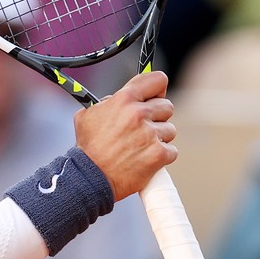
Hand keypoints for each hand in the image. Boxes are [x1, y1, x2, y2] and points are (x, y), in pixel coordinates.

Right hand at [74, 71, 175, 199]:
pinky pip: (172, 150)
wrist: (89, 178)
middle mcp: (139, 114)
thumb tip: (127, 95)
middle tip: (142, 128)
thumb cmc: (88, 147)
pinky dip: (161, 156)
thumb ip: (109, 101)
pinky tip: (145, 159)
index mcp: (124, 99)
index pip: (157, 80)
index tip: (154, 95)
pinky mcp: (159, 155)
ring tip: (140, 147)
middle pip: (167, 106)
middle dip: (157, 116)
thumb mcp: (89, 114)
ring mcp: (151, 135)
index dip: (157, 88)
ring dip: (159, 137)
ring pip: (170, 130)